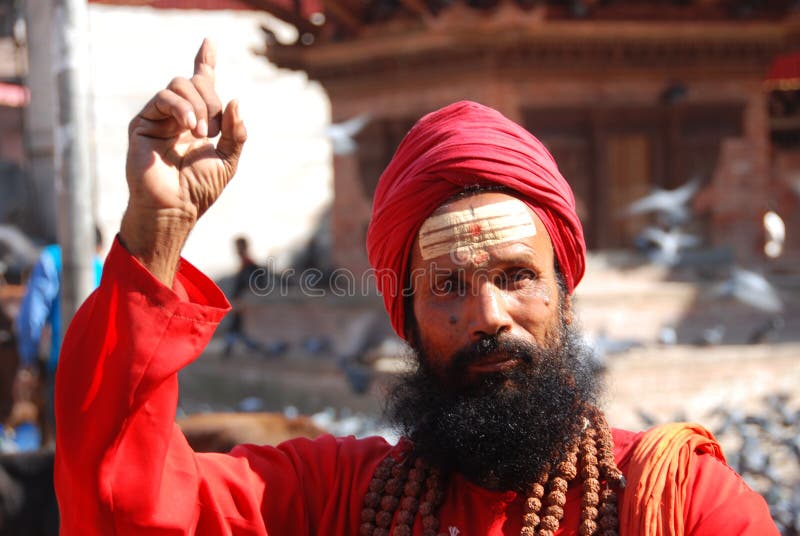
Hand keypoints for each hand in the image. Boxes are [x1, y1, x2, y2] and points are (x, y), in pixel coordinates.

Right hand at [120, 39, 246, 285]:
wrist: (176, 208)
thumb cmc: (200, 189)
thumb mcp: (229, 159)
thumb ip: (236, 131)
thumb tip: (235, 100)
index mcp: (197, 121)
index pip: (201, 85)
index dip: (204, 63)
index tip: (209, 43)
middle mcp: (177, 116)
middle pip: (195, 82)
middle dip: (211, 99)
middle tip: (214, 129)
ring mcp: (158, 118)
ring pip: (179, 85)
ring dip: (198, 105)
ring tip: (202, 133)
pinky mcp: (143, 123)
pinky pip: (164, 97)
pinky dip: (182, 108)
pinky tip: (190, 128)